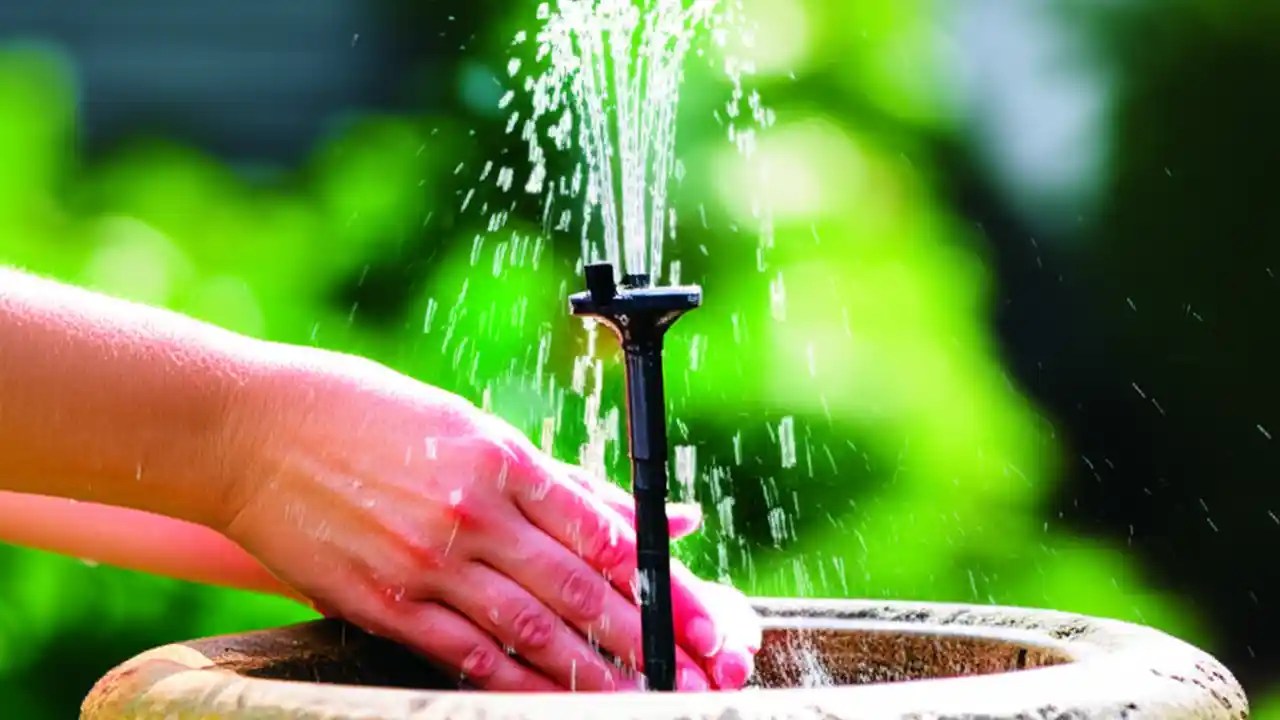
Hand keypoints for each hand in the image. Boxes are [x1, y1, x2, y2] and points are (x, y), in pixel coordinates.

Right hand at [223, 350, 759, 691]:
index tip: (707, 618)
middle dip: (650, 638)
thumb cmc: (364, 415)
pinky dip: (516, 683)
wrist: (247, 430)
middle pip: (583, 587)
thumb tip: (656, 511)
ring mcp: (426, 559)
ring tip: (645, 700)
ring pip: (533, 629)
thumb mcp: (471, 427)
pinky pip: (464, 653)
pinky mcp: (380, 600)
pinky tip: (554, 702)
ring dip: (596, 673)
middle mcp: (474, 510)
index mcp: (503, 457)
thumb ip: (565, 481)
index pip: (609, 531)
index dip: (666, 582)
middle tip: (697, 675)